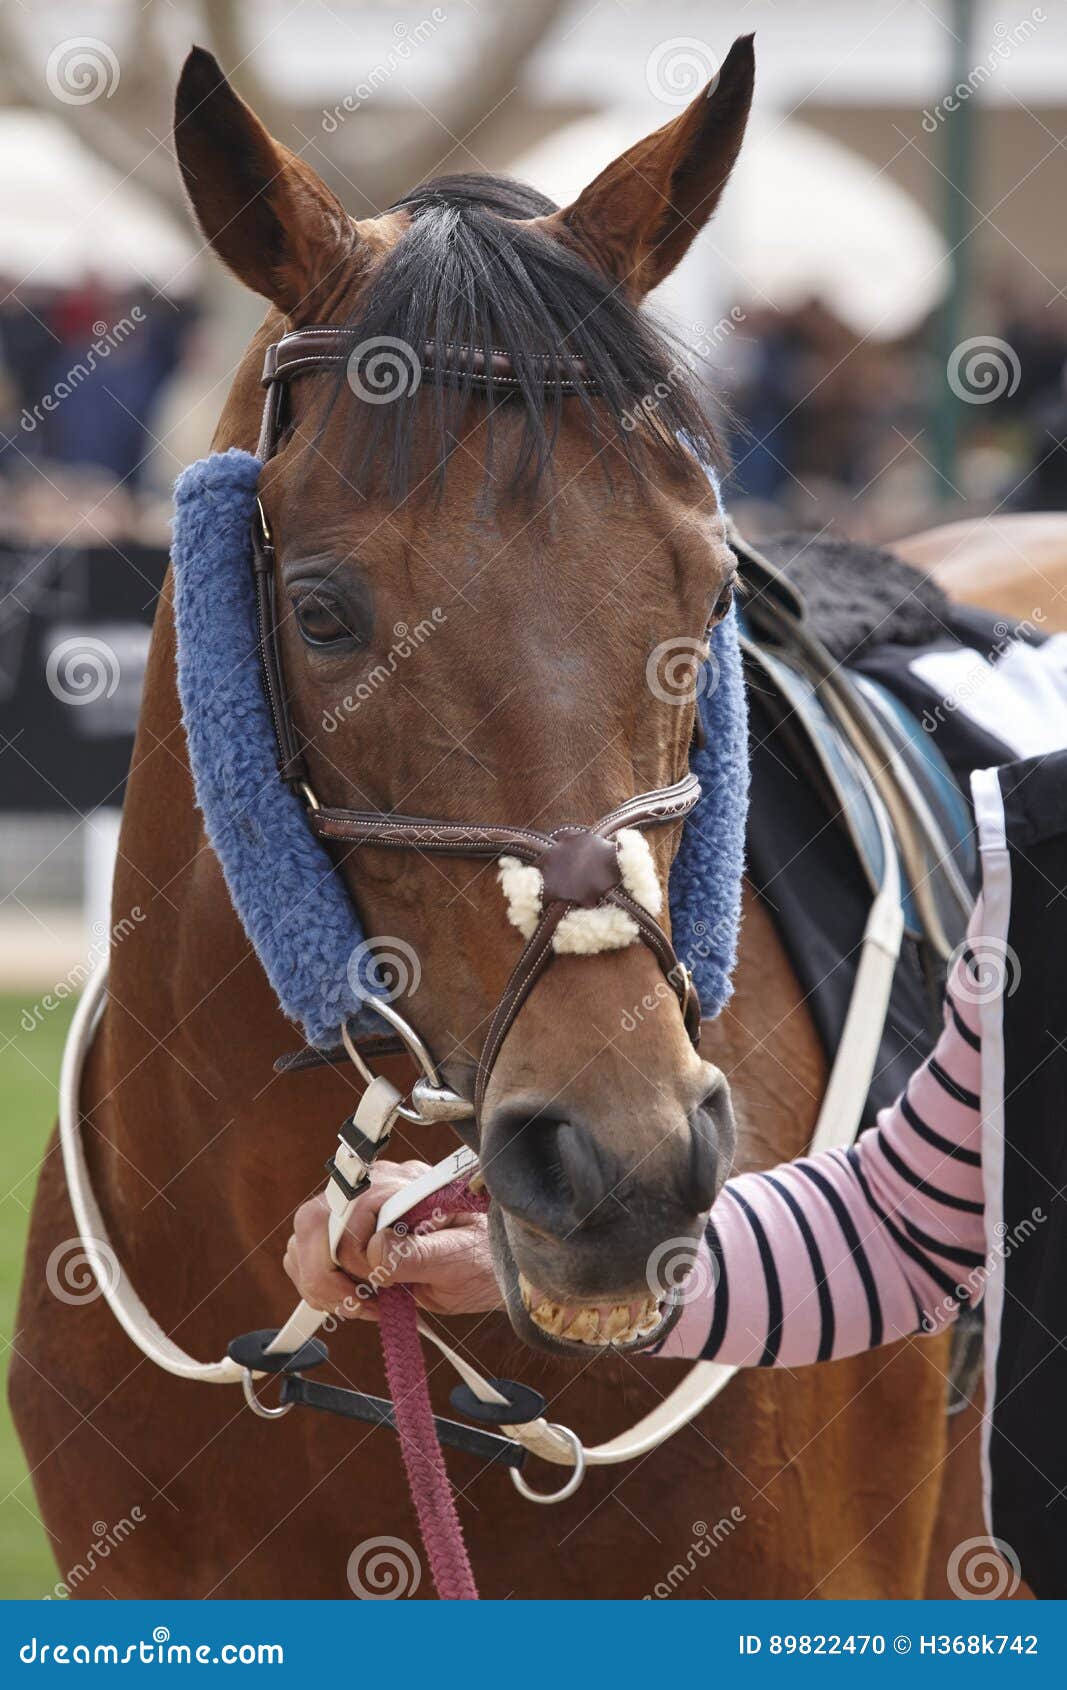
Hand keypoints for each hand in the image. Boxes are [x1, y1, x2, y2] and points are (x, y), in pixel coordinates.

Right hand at [283, 1158, 501, 1319]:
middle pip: (314, 1220)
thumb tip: (373, 1250)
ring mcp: (359, 1212)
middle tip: (361, 1304)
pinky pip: (307, 1256)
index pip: (349, 1207)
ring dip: (322, 1283)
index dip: (353, 1253)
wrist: (491, 1270)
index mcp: (406, 1185)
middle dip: (326, 1273)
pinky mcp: (349, 1236)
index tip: (379, 1286)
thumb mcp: (460, 1259)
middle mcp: (376, 1189)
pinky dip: (321, 1287)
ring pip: (303, 1240)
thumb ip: (417, 1254)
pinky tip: (356, 1300)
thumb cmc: (484, 1259)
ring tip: (364, 1304)